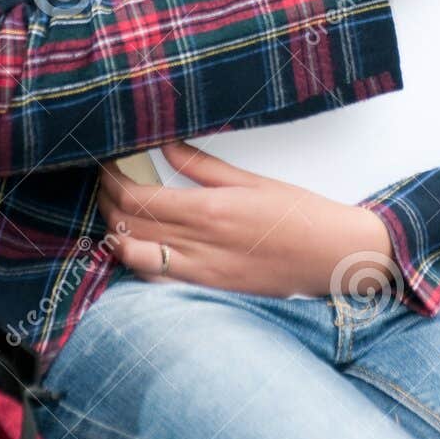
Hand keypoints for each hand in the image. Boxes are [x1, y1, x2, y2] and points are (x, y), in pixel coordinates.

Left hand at [97, 141, 399, 296]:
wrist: (334, 256)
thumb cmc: (300, 214)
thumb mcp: (250, 181)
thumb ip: (201, 166)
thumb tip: (165, 146)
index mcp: (208, 211)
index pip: (137, 197)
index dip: (112, 180)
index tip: (107, 164)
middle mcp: (198, 246)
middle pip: (128, 226)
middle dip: (107, 202)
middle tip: (105, 183)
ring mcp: (201, 274)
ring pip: (134, 258)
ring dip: (116, 235)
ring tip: (116, 214)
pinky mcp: (209, 292)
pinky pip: (157, 281)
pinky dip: (138, 263)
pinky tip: (139, 247)